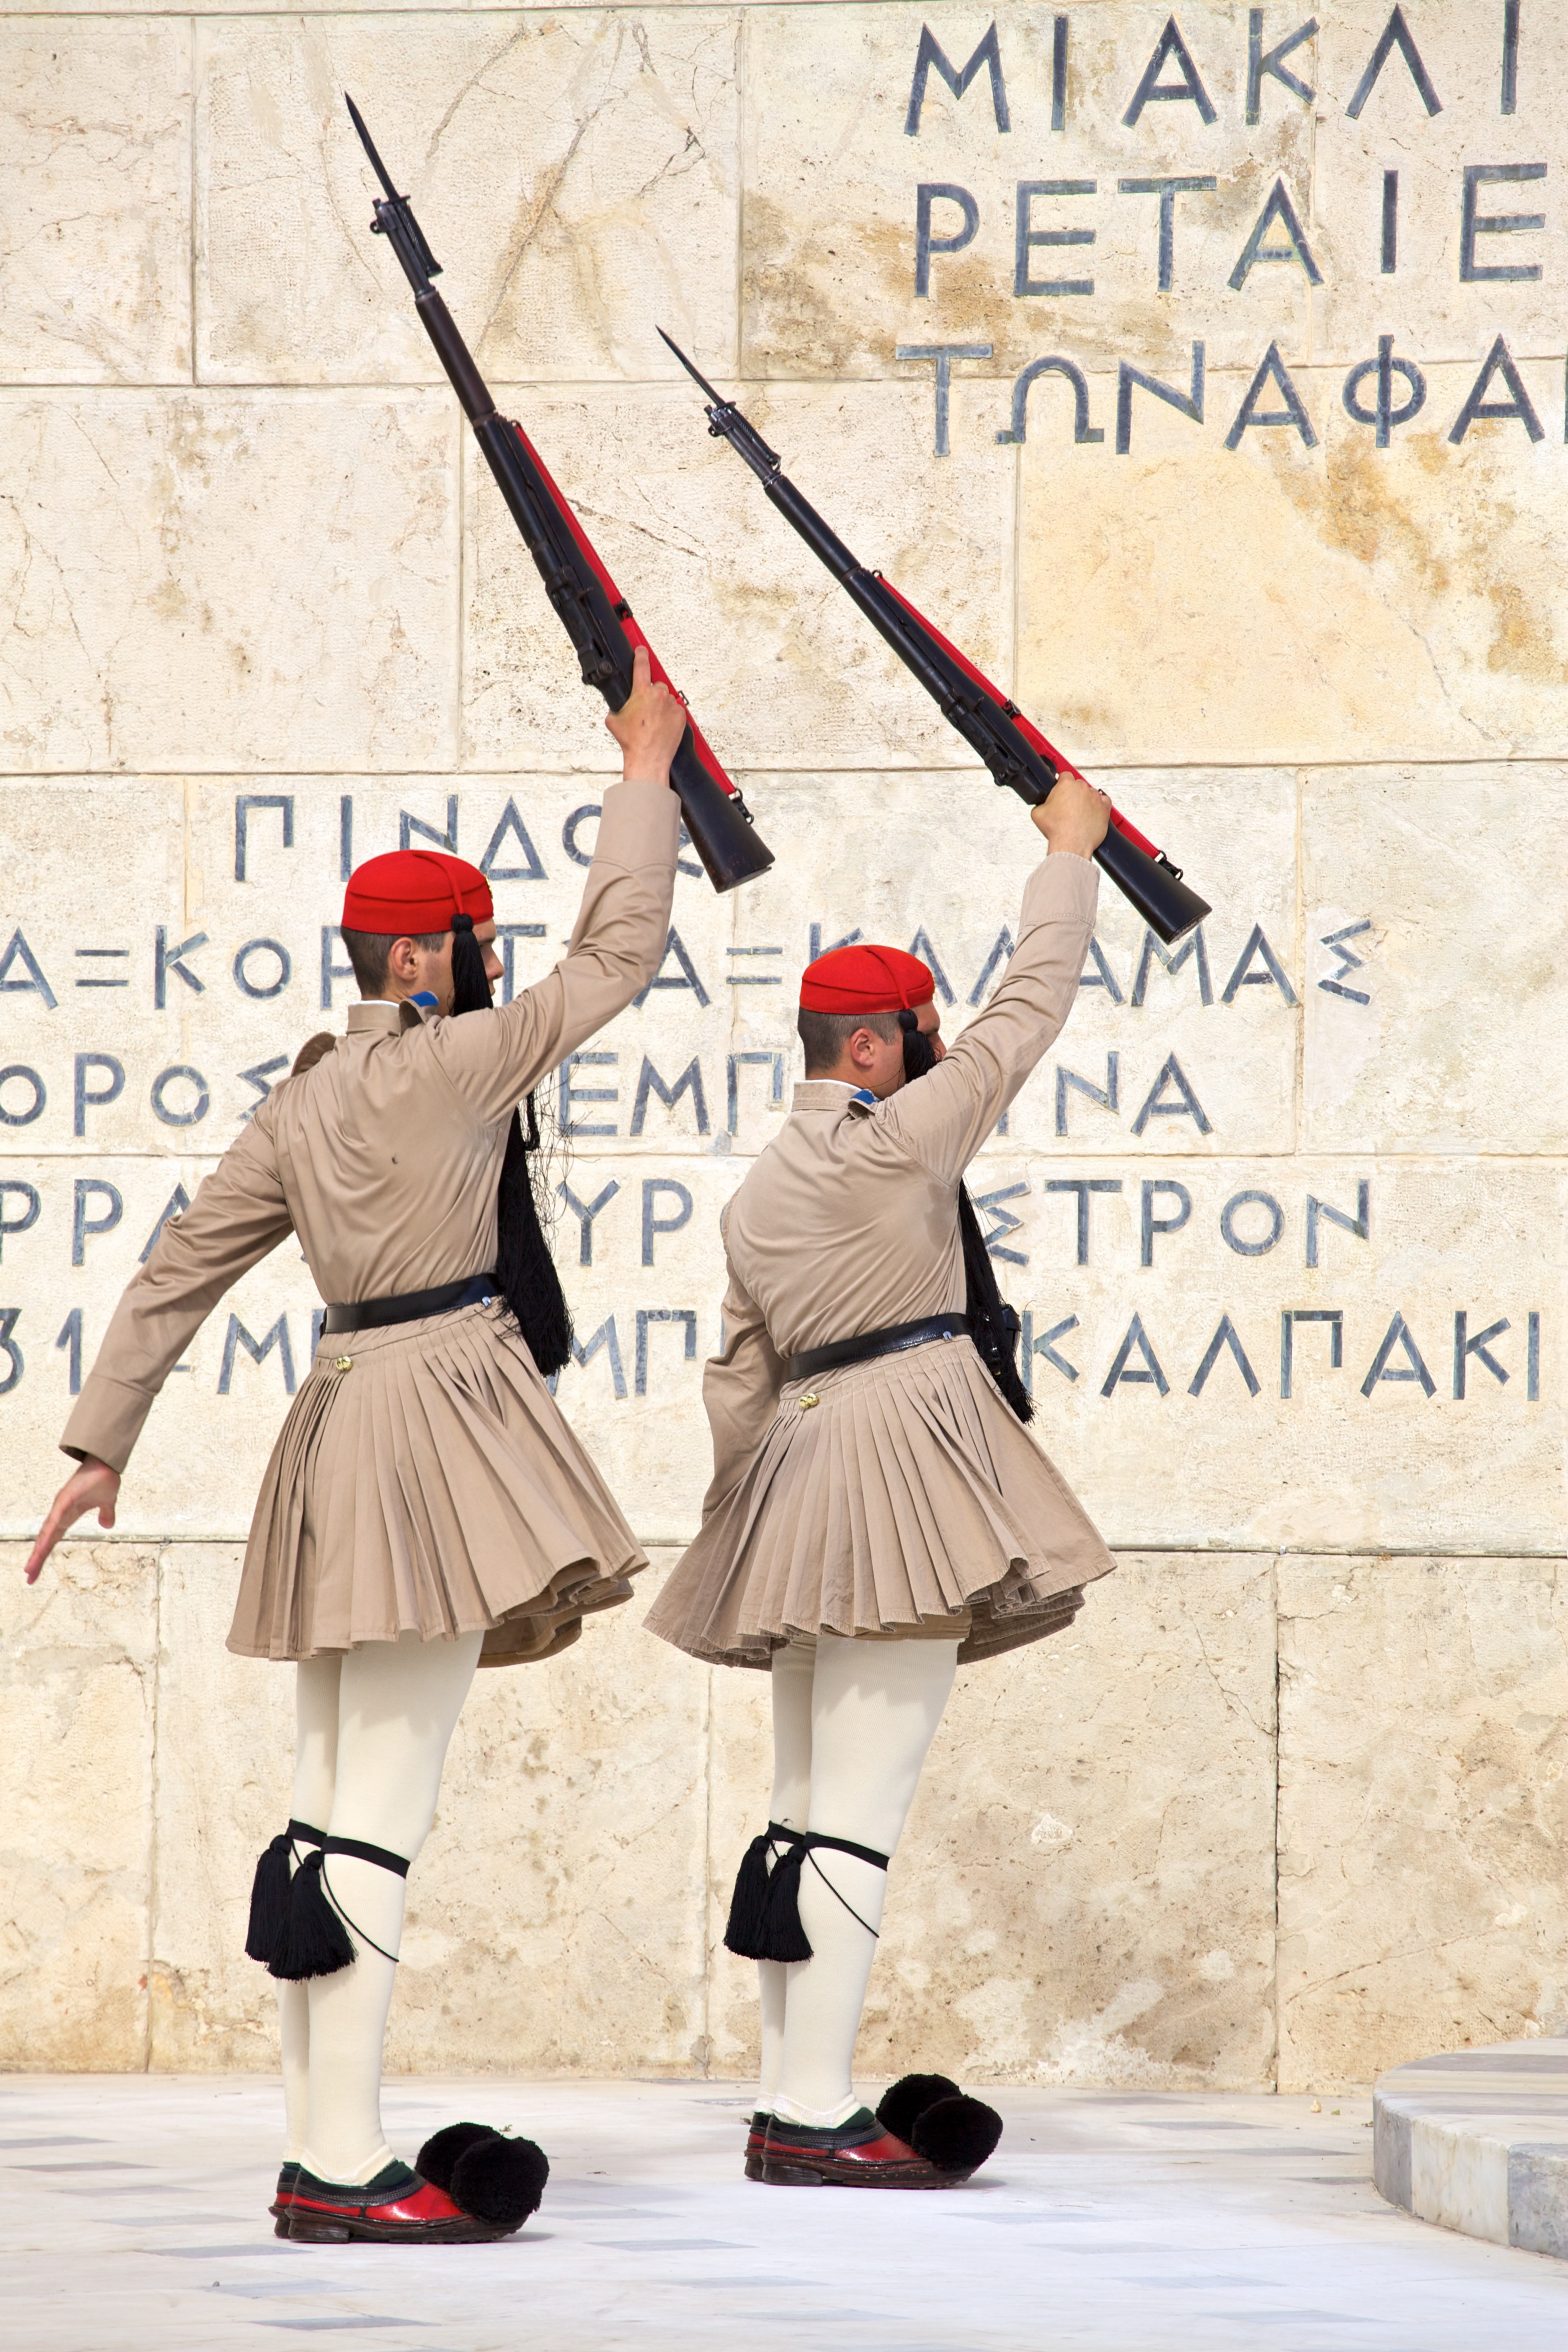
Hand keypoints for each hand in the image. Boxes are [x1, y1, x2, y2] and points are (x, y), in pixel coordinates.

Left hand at [24, 1458, 119, 1586]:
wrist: (106, 1462)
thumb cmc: (103, 1478)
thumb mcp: (107, 1503)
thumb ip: (106, 1514)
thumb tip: (107, 1525)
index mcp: (67, 1516)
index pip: (52, 1539)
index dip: (43, 1555)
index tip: (35, 1570)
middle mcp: (59, 1512)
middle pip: (45, 1539)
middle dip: (37, 1559)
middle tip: (29, 1576)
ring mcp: (61, 1506)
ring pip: (47, 1532)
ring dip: (39, 1550)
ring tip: (30, 1567)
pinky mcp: (66, 1499)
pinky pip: (56, 1519)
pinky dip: (49, 1532)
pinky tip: (44, 1543)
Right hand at [605, 645, 685, 782]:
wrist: (648, 758)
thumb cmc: (632, 741)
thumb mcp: (613, 720)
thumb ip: (616, 707)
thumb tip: (617, 706)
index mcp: (642, 692)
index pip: (641, 665)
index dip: (641, 655)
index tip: (641, 649)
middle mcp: (659, 695)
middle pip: (656, 685)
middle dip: (651, 695)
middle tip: (645, 710)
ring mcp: (672, 705)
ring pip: (666, 699)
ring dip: (661, 706)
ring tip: (653, 722)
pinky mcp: (681, 715)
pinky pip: (675, 710)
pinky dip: (670, 715)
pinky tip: (662, 726)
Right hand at [1032, 772, 1110, 858]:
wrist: (1071, 844)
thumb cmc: (1057, 829)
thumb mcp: (1037, 813)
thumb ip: (1041, 803)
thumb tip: (1043, 805)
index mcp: (1066, 784)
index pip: (1065, 775)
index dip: (1062, 784)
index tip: (1061, 790)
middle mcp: (1082, 787)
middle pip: (1078, 784)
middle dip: (1073, 794)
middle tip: (1068, 806)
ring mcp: (1095, 797)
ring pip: (1091, 793)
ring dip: (1086, 800)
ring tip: (1079, 813)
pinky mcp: (1105, 808)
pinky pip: (1105, 801)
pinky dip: (1099, 806)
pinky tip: (1092, 812)